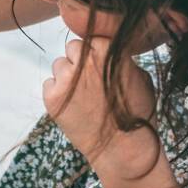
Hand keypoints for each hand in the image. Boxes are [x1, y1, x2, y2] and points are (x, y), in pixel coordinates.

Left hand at [43, 37, 157, 166]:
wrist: (125, 149)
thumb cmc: (137, 113)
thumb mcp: (139, 76)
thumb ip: (118, 57)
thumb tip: (104, 47)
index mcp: (108, 49)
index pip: (91, 37)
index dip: (96, 53)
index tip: (101, 67)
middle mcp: (85, 60)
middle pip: (72, 48)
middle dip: (80, 61)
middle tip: (90, 82)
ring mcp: (67, 78)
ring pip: (59, 65)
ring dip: (67, 77)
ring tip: (84, 98)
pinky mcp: (53, 98)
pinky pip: (49, 85)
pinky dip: (57, 94)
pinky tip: (74, 107)